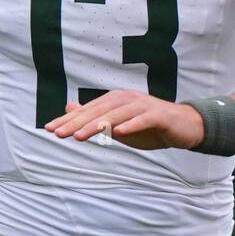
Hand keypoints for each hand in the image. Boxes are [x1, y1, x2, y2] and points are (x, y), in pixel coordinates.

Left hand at [45, 90, 204, 150]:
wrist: (184, 127)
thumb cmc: (149, 126)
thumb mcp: (118, 124)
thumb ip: (95, 117)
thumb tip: (69, 109)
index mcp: (115, 101)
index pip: (88, 111)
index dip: (69, 120)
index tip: (50, 129)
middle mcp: (126, 99)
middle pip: (98, 111)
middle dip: (77, 123)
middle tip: (58, 133)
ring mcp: (143, 105)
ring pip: (116, 115)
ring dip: (97, 125)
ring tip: (80, 136)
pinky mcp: (158, 115)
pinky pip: (142, 119)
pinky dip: (131, 125)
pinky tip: (118, 133)